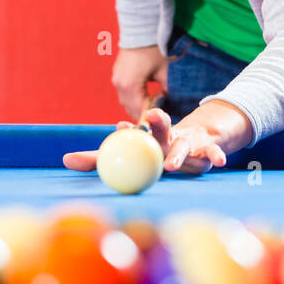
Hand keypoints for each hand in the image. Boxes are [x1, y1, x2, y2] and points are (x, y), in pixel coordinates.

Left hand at [62, 101, 254, 175]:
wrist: (198, 142)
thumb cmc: (156, 151)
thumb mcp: (130, 155)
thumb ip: (98, 160)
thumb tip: (64, 160)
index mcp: (148, 138)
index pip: (137, 131)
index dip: (129, 129)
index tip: (120, 126)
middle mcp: (169, 137)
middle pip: (162, 129)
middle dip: (158, 123)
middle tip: (152, 118)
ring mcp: (189, 143)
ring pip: (185, 146)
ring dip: (179, 154)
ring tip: (172, 165)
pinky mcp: (207, 151)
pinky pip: (212, 154)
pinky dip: (216, 156)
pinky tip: (219, 163)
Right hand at [110, 45, 167, 119]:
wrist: (140, 28)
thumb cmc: (154, 48)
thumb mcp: (164, 71)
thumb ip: (167, 90)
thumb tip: (170, 103)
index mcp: (130, 86)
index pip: (139, 111)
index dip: (151, 116)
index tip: (163, 117)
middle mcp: (119, 85)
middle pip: (130, 109)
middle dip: (145, 113)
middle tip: (160, 112)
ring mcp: (116, 79)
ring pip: (126, 102)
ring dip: (138, 106)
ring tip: (155, 102)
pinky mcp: (117, 74)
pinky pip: (124, 93)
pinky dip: (134, 97)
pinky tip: (147, 94)